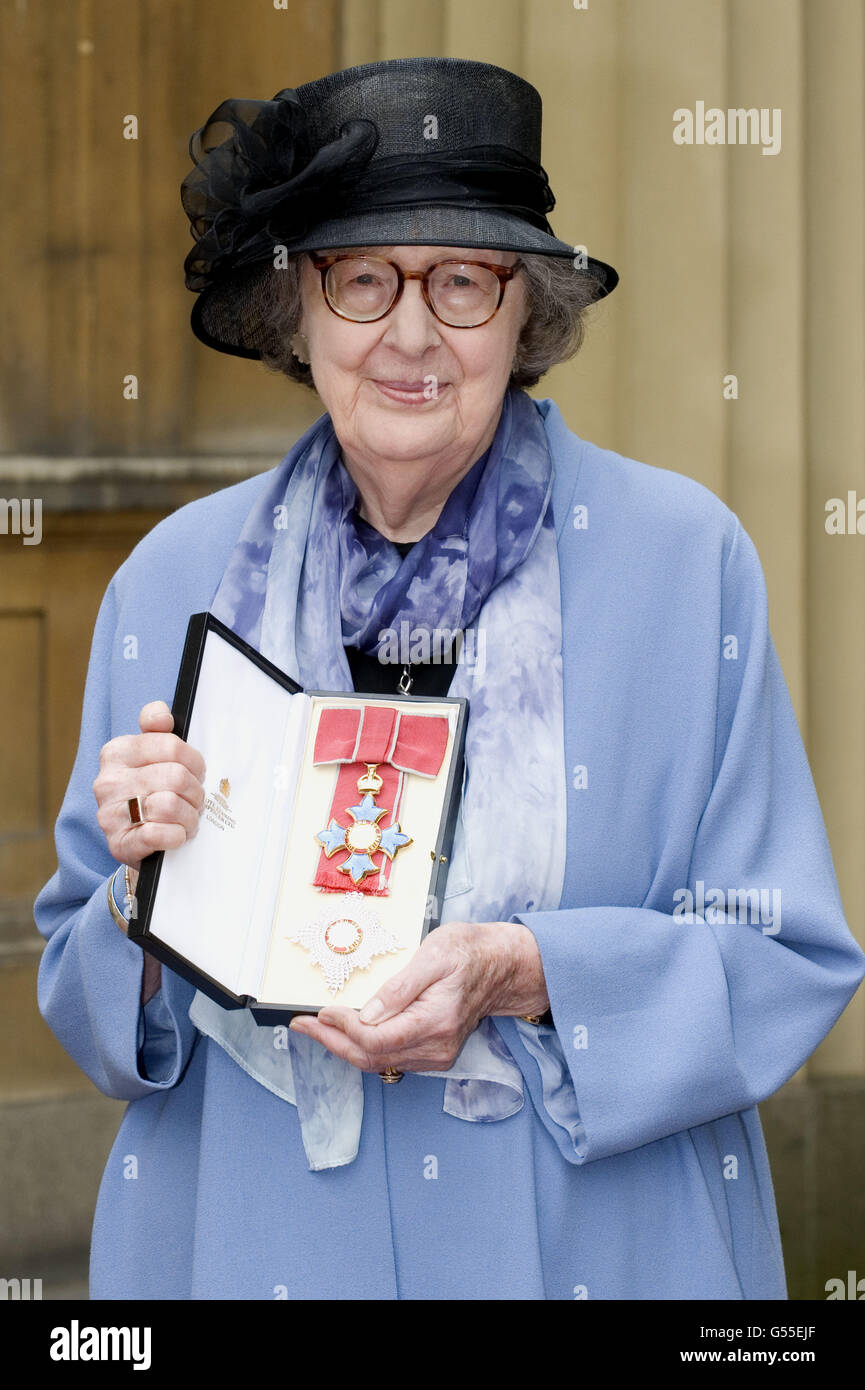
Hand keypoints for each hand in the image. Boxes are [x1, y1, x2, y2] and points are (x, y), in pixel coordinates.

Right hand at [96, 700, 205, 1006]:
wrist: (140, 844)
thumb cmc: (154, 792)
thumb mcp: (155, 757)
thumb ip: (157, 730)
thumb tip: (160, 712)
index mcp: (116, 752)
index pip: (172, 745)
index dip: (195, 761)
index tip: (197, 772)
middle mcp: (108, 781)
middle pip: (176, 777)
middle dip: (196, 792)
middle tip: (196, 801)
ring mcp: (110, 815)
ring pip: (170, 805)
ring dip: (190, 817)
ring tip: (188, 820)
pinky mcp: (119, 845)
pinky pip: (156, 835)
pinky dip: (175, 836)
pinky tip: (177, 836)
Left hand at [288, 919, 548, 1073]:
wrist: (500, 966)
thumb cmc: (468, 952)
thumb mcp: (433, 955)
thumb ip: (399, 988)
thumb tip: (366, 1014)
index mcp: (436, 1022)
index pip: (377, 1039)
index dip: (342, 1028)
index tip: (320, 1010)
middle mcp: (437, 1047)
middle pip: (372, 1057)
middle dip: (332, 1042)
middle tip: (301, 1025)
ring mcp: (436, 1055)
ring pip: (378, 1061)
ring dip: (343, 1047)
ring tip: (314, 1028)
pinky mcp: (433, 1053)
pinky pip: (389, 1058)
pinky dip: (362, 1047)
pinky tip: (344, 1032)